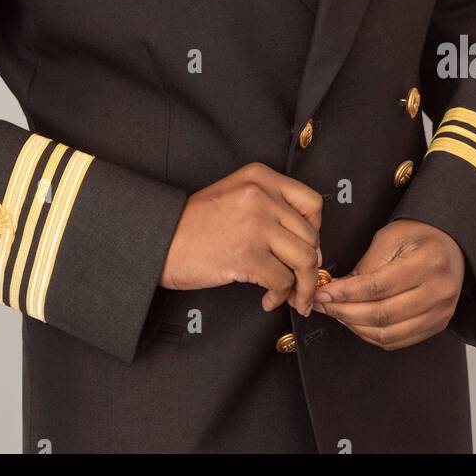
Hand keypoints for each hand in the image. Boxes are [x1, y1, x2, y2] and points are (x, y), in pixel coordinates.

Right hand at [159, 162, 323, 315]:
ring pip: (303, 261)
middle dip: (310, 267)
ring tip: (292, 297)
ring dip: (301, 287)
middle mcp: (260, 196)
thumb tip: (309, 245)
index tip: (308, 249)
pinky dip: (279, 296)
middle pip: (310, 237)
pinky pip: (282, 281)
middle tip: (301, 284)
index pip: (312, 203)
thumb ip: (270, 208)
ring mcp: (255, 225)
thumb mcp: (235, 195)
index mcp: (259, 177)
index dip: (316, 232)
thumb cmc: (195, 224)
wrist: (160, 240)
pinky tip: (267, 299)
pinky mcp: (247, 256)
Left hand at [311, 218, 464, 348]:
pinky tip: (357, 323)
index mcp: (429, 262)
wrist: (449, 245)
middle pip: (384, 314)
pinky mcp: (437, 325)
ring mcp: (441, 312)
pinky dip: (372, 335)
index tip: (325, 293)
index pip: (380, 286)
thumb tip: (338, 290)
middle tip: (325, 305)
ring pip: (389, 333)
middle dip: (346, 312)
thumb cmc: (419, 236)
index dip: (347, 293)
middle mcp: (439, 291)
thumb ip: (366, 265)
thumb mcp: (390, 237)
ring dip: (356, 327)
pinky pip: (399, 341)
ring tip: (338, 313)